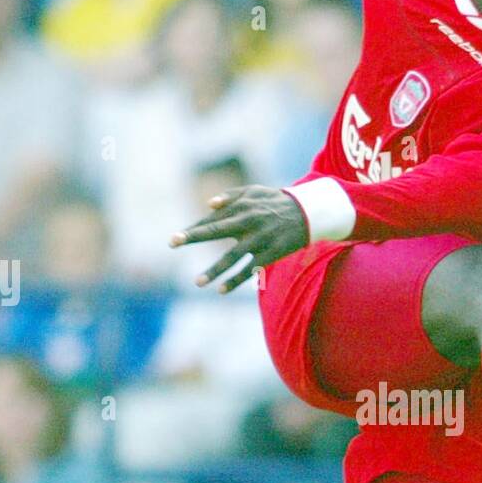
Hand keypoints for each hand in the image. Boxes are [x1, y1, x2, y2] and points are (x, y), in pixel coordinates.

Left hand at [170, 186, 308, 291]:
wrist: (309, 212)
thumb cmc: (275, 201)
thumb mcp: (254, 192)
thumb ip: (231, 197)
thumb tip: (210, 205)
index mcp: (241, 207)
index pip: (212, 219)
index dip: (193, 229)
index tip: (175, 239)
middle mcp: (248, 222)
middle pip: (216, 230)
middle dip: (194, 236)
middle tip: (172, 241)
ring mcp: (260, 239)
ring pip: (233, 257)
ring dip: (215, 270)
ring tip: (197, 282)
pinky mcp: (271, 253)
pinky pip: (250, 270)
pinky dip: (236, 280)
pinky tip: (221, 290)